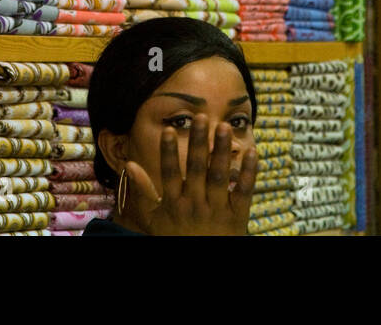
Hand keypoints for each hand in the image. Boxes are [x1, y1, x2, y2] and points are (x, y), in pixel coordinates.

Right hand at [121, 115, 256, 235]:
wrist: (201, 264)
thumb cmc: (175, 238)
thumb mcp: (154, 219)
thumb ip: (143, 191)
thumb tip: (129, 164)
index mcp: (174, 203)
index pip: (170, 173)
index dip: (169, 152)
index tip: (170, 130)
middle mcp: (195, 204)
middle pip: (197, 169)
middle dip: (198, 143)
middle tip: (201, 117)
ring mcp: (217, 210)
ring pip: (219, 176)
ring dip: (221, 150)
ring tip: (223, 126)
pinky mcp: (237, 216)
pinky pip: (244, 191)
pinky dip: (248, 172)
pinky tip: (251, 152)